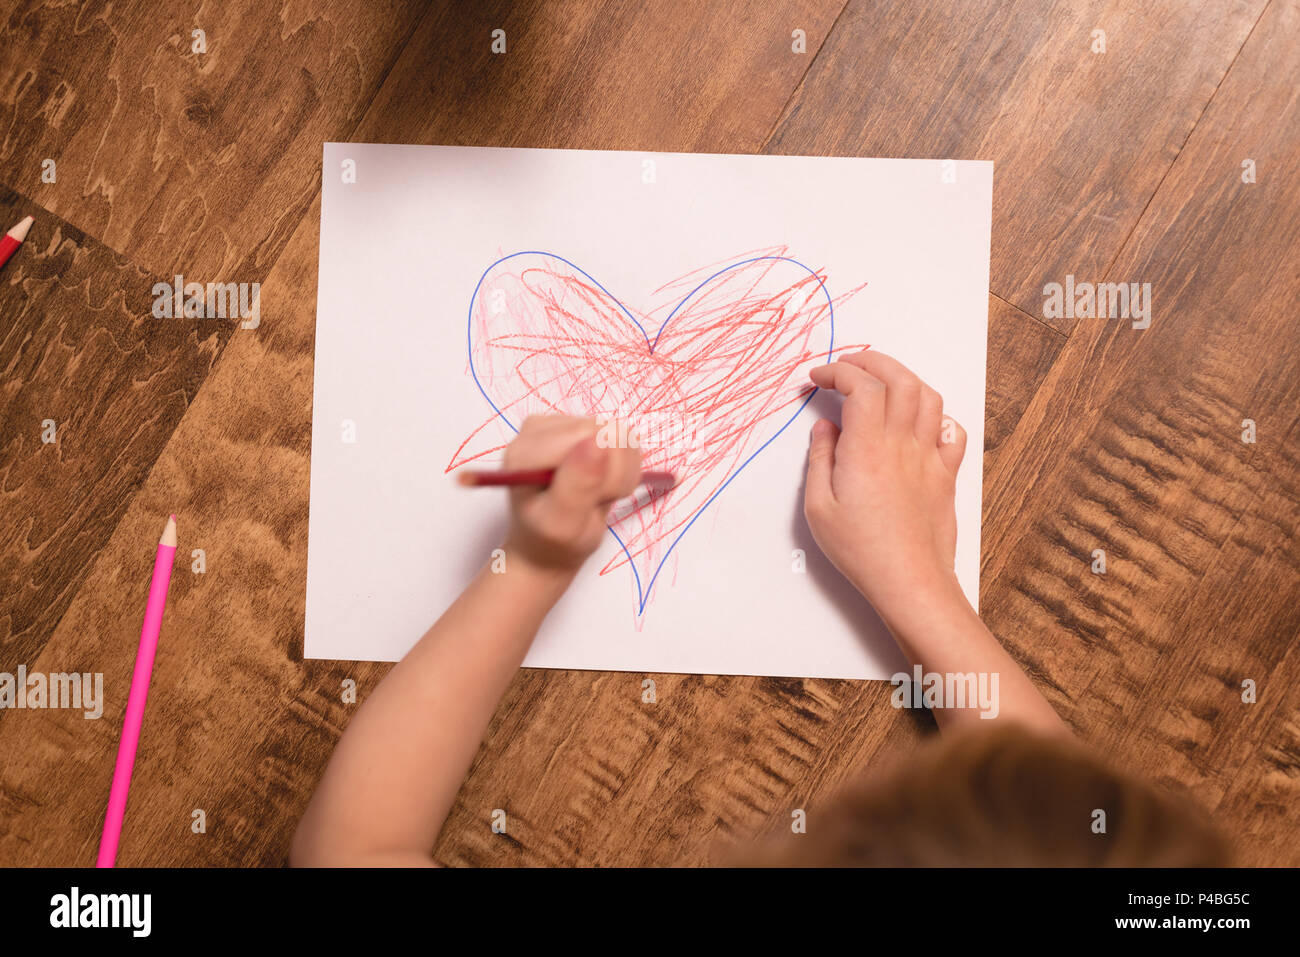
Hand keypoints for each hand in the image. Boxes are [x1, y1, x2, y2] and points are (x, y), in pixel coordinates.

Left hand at [501, 416, 642, 573]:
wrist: (547, 543)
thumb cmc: (552, 539)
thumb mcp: (564, 525)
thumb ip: (579, 485)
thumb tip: (598, 442)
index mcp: (526, 451)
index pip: (589, 437)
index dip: (604, 473)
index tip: (589, 500)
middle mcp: (539, 429)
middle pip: (608, 432)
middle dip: (613, 474)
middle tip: (593, 500)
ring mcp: (562, 425)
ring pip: (621, 435)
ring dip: (620, 473)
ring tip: (596, 495)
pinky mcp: (584, 427)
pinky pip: (625, 439)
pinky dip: (623, 468)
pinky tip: (602, 484)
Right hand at [803, 350, 967, 628]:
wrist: (909, 581)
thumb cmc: (861, 550)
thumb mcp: (818, 508)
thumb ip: (819, 460)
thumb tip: (825, 428)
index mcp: (866, 450)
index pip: (861, 386)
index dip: (838, 371)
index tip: (819, 378)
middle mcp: (902, 444)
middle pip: (898, 378)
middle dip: (871, 361)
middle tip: (848, 365)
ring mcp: (929, 457)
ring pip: (927, 396)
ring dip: (903, 377)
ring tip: (880, 380)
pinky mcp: (945, 474)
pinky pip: (951, 431)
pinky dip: (936, 414)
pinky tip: (918, 420)